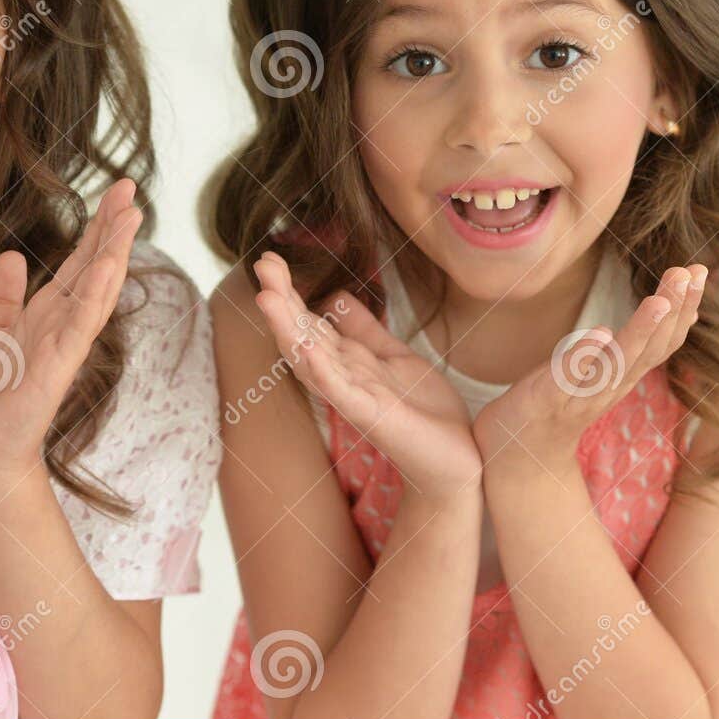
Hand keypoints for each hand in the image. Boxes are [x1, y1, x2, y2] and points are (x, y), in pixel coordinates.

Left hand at [0, 178, 142, 486]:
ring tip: (130, 216)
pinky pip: (80, 326)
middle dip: (111, 229)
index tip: (116, 191)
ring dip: (112, 253)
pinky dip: (94, 296)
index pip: (78, 262)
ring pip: (94, 291)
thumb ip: (7, 297)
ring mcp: (63, 345)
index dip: (97, 227)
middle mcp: (61, 325)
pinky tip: (107, 267)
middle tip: (131, 188)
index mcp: (46, 313)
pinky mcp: (58, 367)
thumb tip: (14, 257)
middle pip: (93, 267)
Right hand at [252, 251, 479, 501]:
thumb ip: (364, 330)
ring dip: (288, 330)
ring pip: (312, 360)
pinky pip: (341, 393)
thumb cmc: (425, 412)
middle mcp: (343, 378)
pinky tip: (307, 348)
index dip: (289, 291)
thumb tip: (334, 296)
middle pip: (302, 335)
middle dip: (281, 300)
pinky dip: (321, 371)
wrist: (457, 459)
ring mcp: (354, 398)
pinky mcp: (372, 417)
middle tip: (261, 263)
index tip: (269, 259)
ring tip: (267, 298)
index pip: (309, 321)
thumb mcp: (394, 357)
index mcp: (348, 362)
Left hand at [473, 263, 708, 473]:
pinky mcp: (545, 401)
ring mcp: (579, 396)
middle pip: (651, 348)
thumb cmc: (558, 404)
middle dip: (674, 308)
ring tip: (659, 302)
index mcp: (622, 376)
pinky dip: (584, 357)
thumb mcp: (603, 369)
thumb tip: (670, 310)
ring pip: (618, 364)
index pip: (664, 341)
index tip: (702, 271)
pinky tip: (598, 334)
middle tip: (690, 271)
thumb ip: (633, 345)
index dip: (685, 308)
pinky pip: (568, 380)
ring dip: (641, 333)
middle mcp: (609, 387)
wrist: (519, 457)